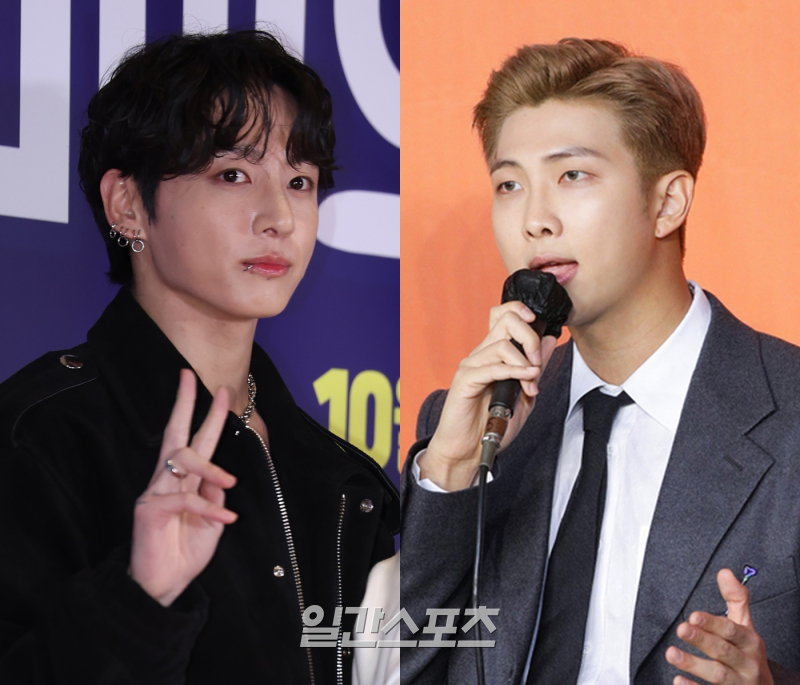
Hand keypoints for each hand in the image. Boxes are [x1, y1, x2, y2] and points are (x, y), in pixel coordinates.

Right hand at [130, 369, 237, 606]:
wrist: (163, 586)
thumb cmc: (185, 551)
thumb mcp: (212, 520)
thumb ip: (216, 494)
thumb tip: (225, 474)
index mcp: (182, 480)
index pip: (192, 439)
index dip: (204, 413)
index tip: (216, 388)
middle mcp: (165, 480)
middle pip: (175, 434)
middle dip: (185, 404)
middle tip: (194, 377)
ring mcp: (155, 493)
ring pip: (181, 459)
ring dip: (211, 466)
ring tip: (231, 482)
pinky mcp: (149, 511)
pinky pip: (183, 499)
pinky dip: (209, 507)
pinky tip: (227, 519)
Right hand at [419, 301, 557, 489]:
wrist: (469, 450)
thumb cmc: (492, 425)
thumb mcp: (524, 395)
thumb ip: (535, 368)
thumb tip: (549, 340)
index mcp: (492, 355)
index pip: (503, 315)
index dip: (520, 311)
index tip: (539, 323)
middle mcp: (480, 355)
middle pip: (505, 321)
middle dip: (529, 335)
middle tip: (537, 360)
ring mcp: (471, 366)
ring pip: (501, 345)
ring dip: (524, 361)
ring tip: (532, 380)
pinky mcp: (465, 381)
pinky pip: (491, 367)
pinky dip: (514, 371)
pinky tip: (526, 381)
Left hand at [665, 568, 773, 684]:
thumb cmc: (748, 655)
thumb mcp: (746, 627)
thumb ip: (736, 600)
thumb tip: (724, 572)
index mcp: (750, 643)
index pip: (732, 631)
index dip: (713, 623)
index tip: (694, 615)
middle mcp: (747, 664)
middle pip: (724, 651)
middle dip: (702, 640)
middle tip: (681, 629)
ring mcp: (739, 684)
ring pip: (718, 675)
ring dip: (694, 664)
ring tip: (671, 653)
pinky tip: (678, 680)